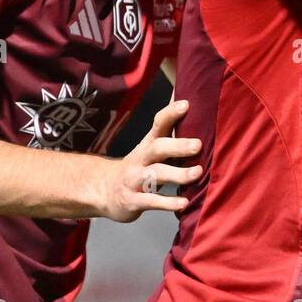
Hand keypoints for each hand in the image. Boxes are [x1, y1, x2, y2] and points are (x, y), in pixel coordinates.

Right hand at [97, 99, 200, 221]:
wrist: (104, 191)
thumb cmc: (140, 166)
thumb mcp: (152, 147)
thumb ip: (169, 130)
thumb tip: (188, 98)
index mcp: (149, 144)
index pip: (158, 124)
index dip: (171, 113)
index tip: (186, 104)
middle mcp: (141, 159)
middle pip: (157, 148)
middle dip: (177, 145)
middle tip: (198, 144)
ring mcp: (135, 180)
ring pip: (155, 175)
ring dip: (177, 174)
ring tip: (197, 173)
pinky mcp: (132, 201)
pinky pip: (150, 201)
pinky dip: (167, 202)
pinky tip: (184, 203)